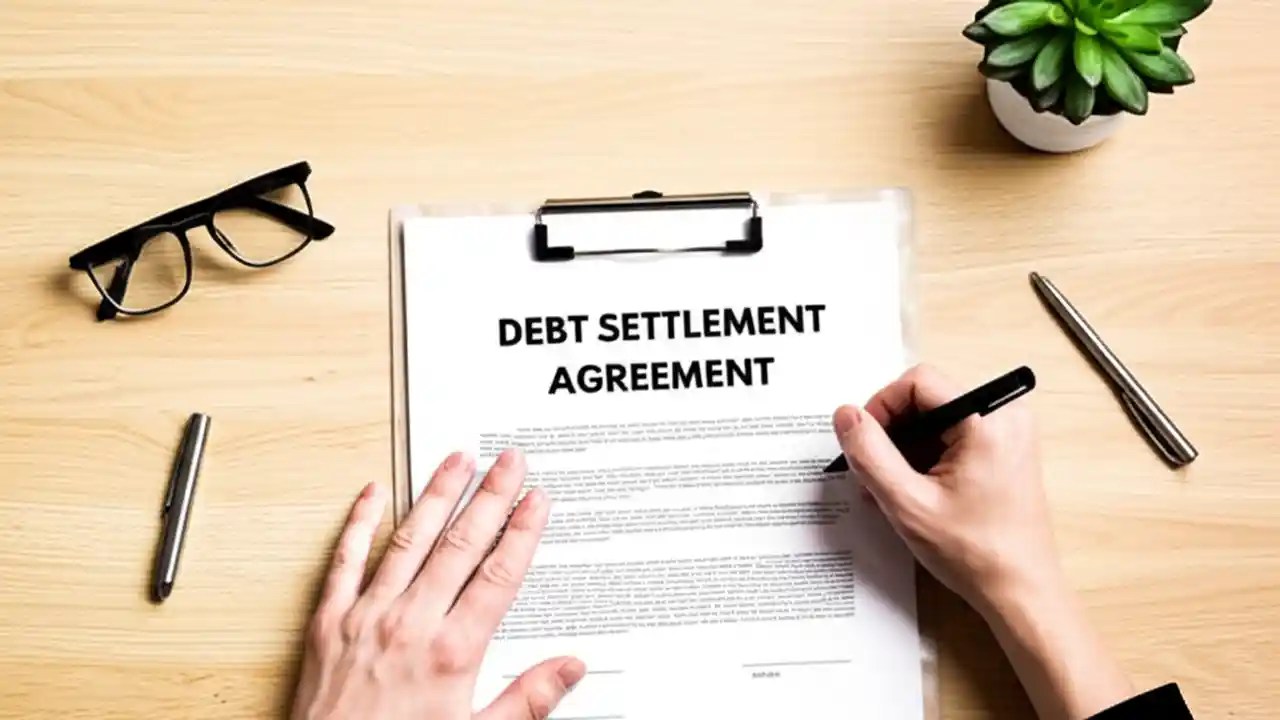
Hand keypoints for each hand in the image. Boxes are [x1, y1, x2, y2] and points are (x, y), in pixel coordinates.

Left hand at [291, 449, 585, 719]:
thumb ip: (527, 701)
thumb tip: (570, 668)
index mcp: (452, 652)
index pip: (499, 575)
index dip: (523, 532)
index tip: (538, 500)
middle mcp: (411, 624)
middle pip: (461, 545)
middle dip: (490, 497)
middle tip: (509, 461)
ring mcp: (367, 617)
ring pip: (410, 540)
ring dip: (437, 495)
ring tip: (457, 459)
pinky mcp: (329, 622)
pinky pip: (345, 560)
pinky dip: (360, 523)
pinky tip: (373, 493)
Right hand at [832, 364, 1056, 613]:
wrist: (1020, 592)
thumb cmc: (975, 553)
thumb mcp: (907, 503)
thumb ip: (870, 455)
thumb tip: (845, 415)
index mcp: (987, 421)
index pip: (918, 382)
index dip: (881, 406)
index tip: (864, 442)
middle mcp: (1005, 416)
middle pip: (926, 398)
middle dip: (891, 433)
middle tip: (872, 473)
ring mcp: (1007, 433)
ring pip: (935, 418)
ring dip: (904, 448)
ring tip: (887, 489)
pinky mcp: (1003, 450)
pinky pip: (951, 436)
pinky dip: (924, 457)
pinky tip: (909, 491)